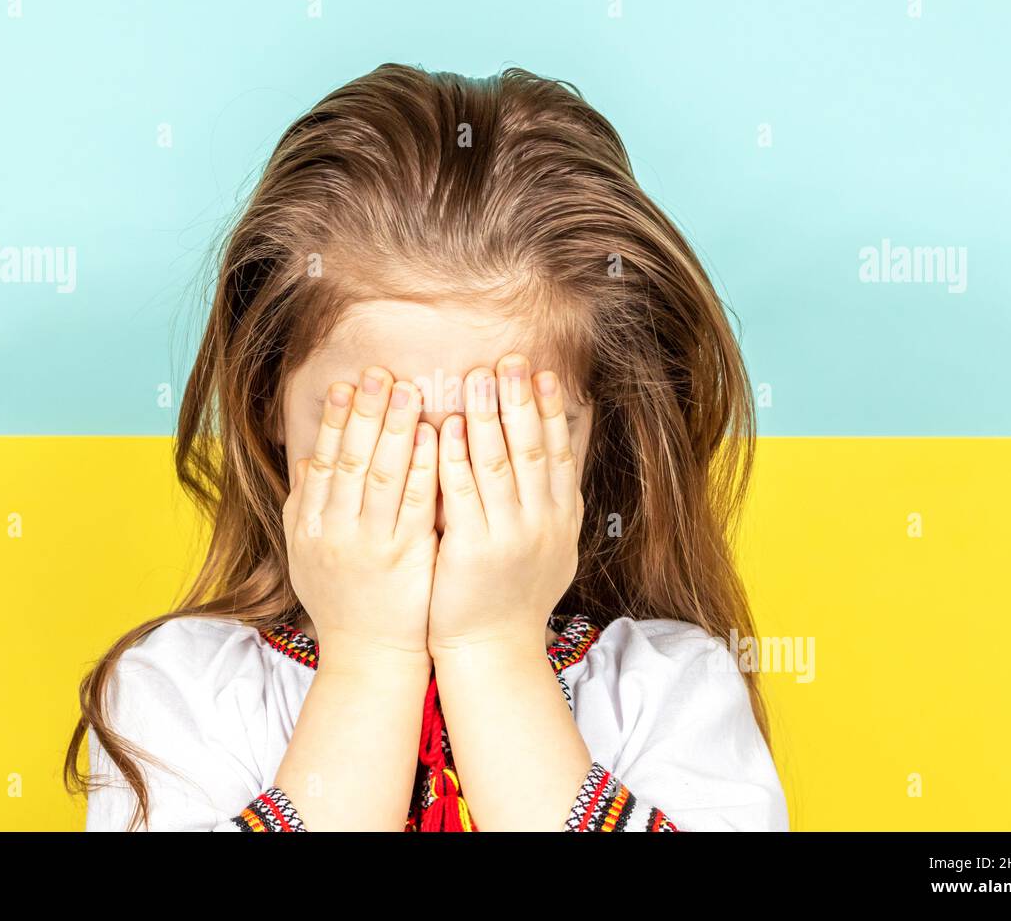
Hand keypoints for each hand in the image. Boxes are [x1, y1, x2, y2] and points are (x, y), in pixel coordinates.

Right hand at [282, 366, 439, 662]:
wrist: (370, 657)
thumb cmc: (344, 603)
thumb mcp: (309, 556)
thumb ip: (307, 507)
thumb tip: (310, 459)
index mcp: (310, 528)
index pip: (322, 463)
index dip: (334, 422)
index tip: (345, 385)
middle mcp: (335, 532)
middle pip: (350, 460)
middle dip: (365, 413)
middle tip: (379, 373)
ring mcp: (370, 545)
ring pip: (382, 475)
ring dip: (395, 429)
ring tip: (409, 391)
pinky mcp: (405, 557)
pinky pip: (415, 503)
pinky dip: (423, 466)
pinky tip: (436, 436)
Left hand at [427, 354, 583, 656]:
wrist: (493, 650)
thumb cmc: (511, 595)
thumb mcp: (550, 547)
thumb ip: (553, 501)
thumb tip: (561, 450)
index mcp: (561, 518)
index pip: (558, 452)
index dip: (549, 410)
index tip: (541, 373)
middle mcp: (542, 523)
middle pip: (531, 448)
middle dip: (519, 400)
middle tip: (509, 359)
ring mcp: (509, 536)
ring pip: (497, 463)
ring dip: (487, 415)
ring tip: (476, 377)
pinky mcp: (472, 549)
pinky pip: (463, 492)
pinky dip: (456, 456)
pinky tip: (449, 426)